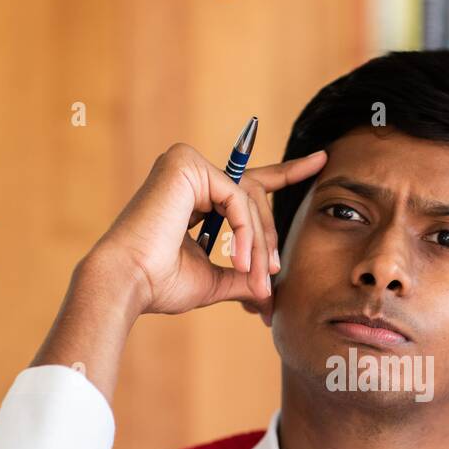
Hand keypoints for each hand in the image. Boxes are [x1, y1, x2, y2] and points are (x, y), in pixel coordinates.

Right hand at [89, 142, 326, 322]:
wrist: (127, 284)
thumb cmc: (159, 284)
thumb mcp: (213, 280)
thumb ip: (242, 274)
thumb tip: (267, 287)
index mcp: (194, 194)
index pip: (248, 181)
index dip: (288, 172)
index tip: (321, 161)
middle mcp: (189, 171)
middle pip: (254, 196)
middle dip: (268, 239)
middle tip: (273, 276)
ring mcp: (186, 163)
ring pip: (249, 199)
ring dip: (259, 244)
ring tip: (255, 277)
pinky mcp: (186, 165)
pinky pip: (238, 198)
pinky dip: (245, 233)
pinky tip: (239, 260)